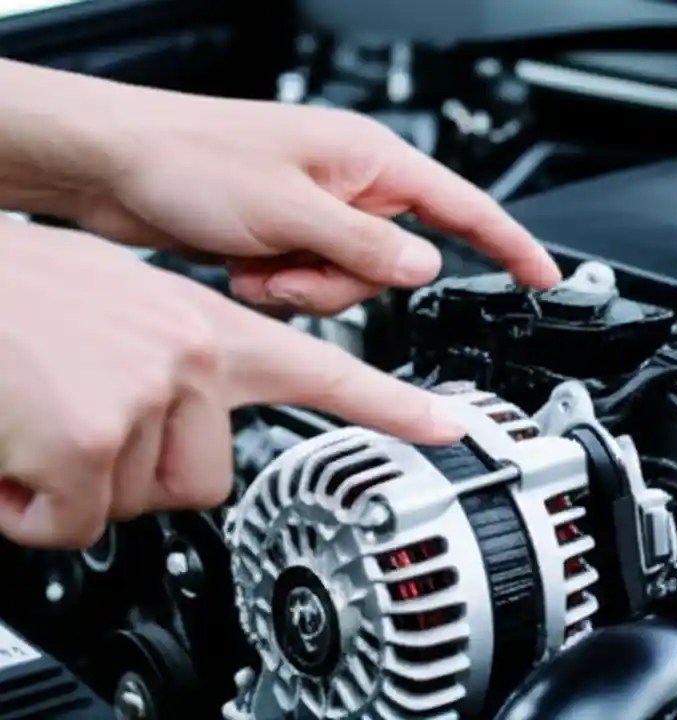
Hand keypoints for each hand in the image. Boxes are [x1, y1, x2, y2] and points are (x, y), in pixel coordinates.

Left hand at [0, 61, 559, 314]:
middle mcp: (352, 186)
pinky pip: (313, 285)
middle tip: (292, 266)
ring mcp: (319, 214)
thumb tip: (425, 267)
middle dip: (346, 283)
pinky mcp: (289, 237)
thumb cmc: (190, 160)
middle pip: (398, 263)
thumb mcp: (289, 210)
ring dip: (305, 289)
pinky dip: (280, 288)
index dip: (512, 245)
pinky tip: (243, 266)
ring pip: (354, 284)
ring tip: (257, 264)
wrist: (112, 168)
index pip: (465, 207)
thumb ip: (367, 245)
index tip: (544, 277)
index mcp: (369, 160)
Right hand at [0, 220, 464, 547]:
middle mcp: (192, 357)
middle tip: (82, 419)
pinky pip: (70, 522)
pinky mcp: (90, 434)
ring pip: (135, 506)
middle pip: (203, 482)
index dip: (393, 408)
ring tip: (42, 416)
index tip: (450, 428)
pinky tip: (9, 448)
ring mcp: (146, 395)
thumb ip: (183, 368)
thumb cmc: (23, 297)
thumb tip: (192, 424)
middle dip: (138, 477)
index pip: (327, 371)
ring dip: (80, 487)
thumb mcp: (129, 313)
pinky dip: (26, 507)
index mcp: (212, 328)